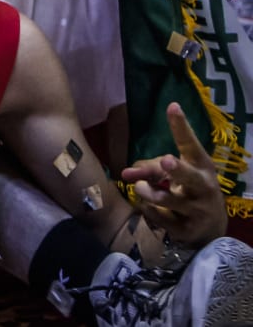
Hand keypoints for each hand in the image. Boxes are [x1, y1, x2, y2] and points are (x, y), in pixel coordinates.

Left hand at [121, 102, 228, 244]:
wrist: (209, 228)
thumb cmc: (187, 190)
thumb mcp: (174, 175)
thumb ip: (149, 168)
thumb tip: (124, 173)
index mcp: (201, 166)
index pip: (190, 144)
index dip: (181, 126)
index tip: (172, 106)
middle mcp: (203, 186)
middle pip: (190, 177)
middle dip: (178, 169)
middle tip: (166, 161)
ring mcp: (198, 209)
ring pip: (167, 199)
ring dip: (148, 192)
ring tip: (139, 188)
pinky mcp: (188, 229)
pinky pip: (159, 218)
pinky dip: (148, 211)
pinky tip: (150, 209)